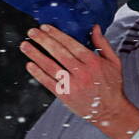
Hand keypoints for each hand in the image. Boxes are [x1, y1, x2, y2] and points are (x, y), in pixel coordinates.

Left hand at [21, 24, 138, 138]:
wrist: (111, 111)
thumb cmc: (112, 86)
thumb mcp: (113, 61)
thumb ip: (102, 43)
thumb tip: (95, 27)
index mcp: (93, 62)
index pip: (70, 44)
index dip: (56, 34)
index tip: (45, 27)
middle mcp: (82, 72)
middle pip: (58, 53)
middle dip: (43, 40)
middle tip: (32, 33)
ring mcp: (72, 85)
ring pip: (50, 66)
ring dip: (36, 55)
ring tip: (25, 46)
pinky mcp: (65, 96)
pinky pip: (49, 82)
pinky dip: (38, 73)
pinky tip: (30, 65)